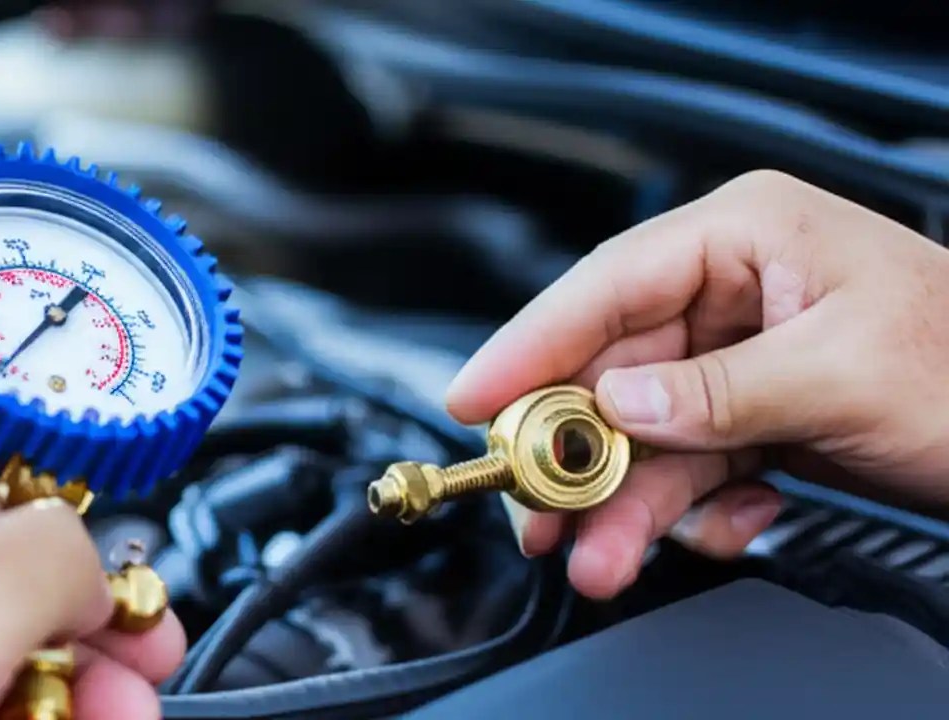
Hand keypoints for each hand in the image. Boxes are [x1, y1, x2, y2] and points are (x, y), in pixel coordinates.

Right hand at [445, 170, 948, 598]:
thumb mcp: (841, 371)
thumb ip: (718, 390)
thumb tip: (620, 405)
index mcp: (743, 237)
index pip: (606, 287)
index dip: (529, 344)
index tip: (474, 397)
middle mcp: (728, 291)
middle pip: (609, 371)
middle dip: (574, 455)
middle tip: (538, 513)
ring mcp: (734, 358)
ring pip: (641, 435)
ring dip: (620, 504)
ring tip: (603, 560)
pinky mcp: (749, 415)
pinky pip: (687, 467)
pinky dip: (690, 512)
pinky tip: (720, 528)